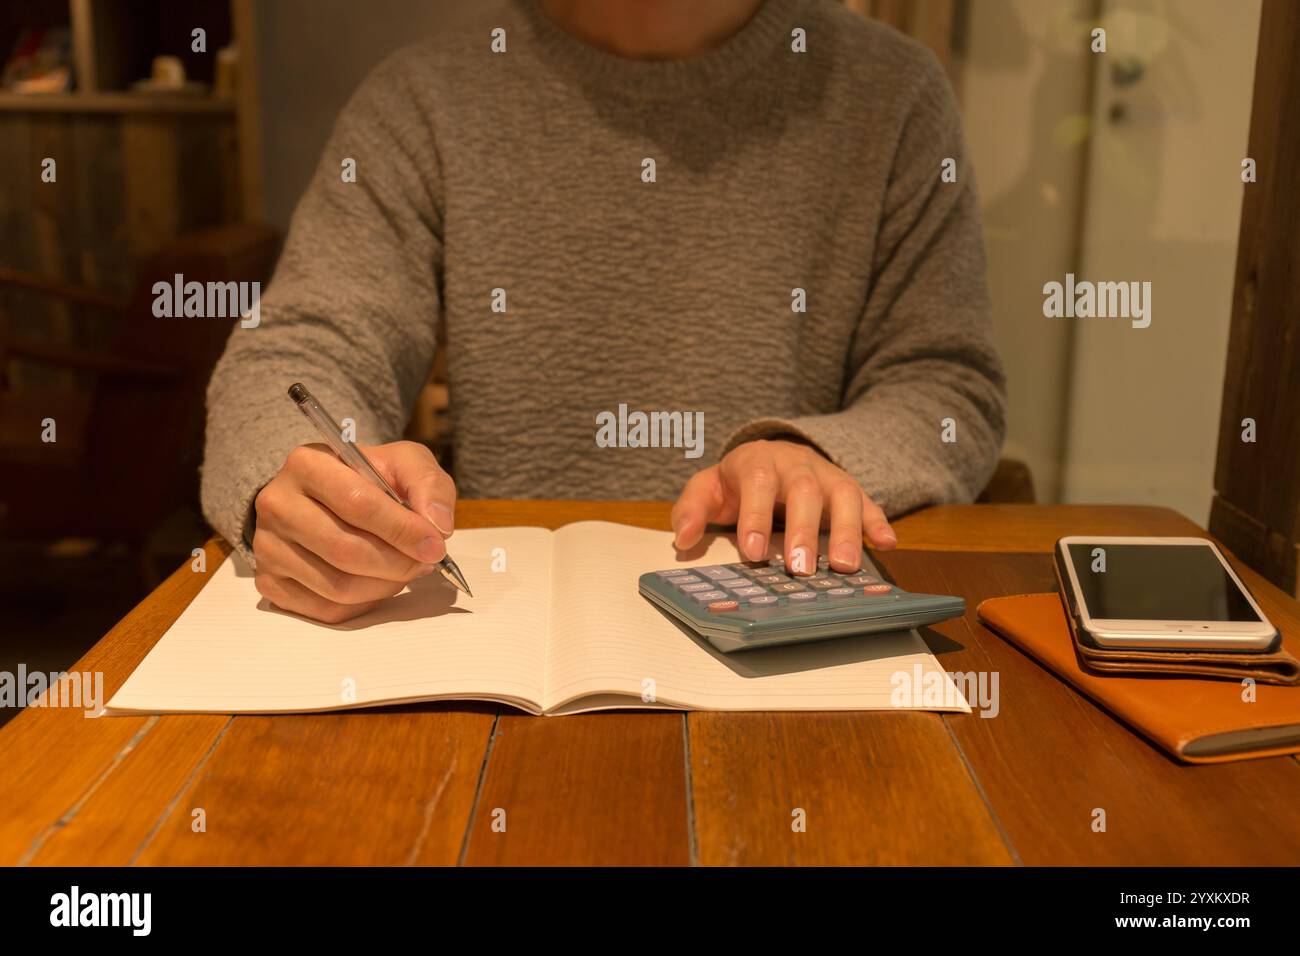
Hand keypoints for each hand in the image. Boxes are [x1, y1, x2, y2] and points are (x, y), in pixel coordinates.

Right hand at [252, 440, 455, 622]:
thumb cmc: (368, 480)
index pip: (358, 503)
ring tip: (405, 570)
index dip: (403, 530)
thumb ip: (428, 485)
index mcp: (307, 464)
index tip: (436, 544)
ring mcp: (267, 546)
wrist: (324, 497)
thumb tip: (438, 526)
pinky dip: (364, 603)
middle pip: (346, 550)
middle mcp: (277, 503)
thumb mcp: (403, 463)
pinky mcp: (270, 582)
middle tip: (425, 563)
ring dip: (385, 585)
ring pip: (338, 586)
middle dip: (398, 563)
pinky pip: (326, 609)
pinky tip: (378, 583)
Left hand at [670, 439, 895, 573]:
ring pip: (842, 494)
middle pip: (803, 489)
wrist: (769, 456)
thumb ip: (692, 509)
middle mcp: (796, 464)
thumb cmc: (736, 482)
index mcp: (757, 461)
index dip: (755, 515)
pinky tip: (887, 544)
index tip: (753, 552)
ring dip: (846, 530)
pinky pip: (869, 501)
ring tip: (845, 567)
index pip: (757, 481)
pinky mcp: (849, 489)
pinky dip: (878, 521)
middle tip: (800, 570)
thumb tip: (682, 539)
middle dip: (803, 530)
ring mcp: (826, 474)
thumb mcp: (707, 488)